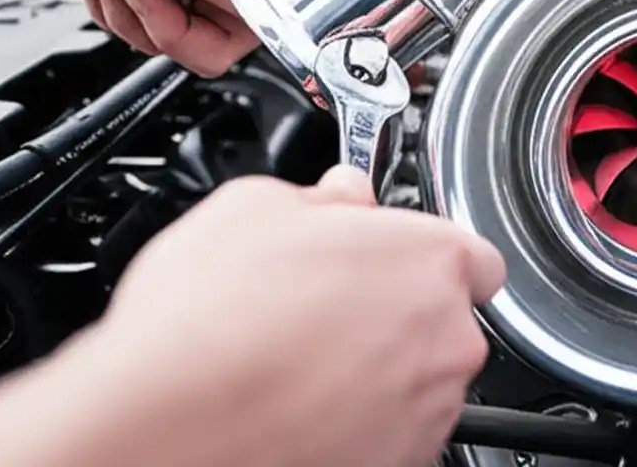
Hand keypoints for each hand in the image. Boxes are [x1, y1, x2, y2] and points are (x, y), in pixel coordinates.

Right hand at [0, 167, 504, 466]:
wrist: (166, 430)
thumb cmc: (208, 324)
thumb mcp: (252, 208)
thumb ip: (324, 197)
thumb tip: (340, 196)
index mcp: (430, 260)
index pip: (470, 252)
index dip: (420, 253)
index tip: (382, 256)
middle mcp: (448, 338)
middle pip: (443, 316)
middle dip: (394, 309)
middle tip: (324, 305)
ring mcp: (428, 409)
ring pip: (419, 376)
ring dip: (378, 365)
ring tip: (300, 359)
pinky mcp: (401, 462)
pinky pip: (394, 428)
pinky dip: (360, 419)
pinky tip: (302, 403)